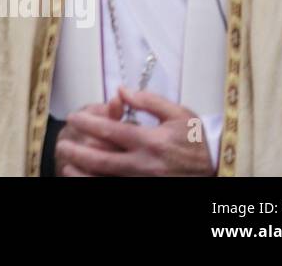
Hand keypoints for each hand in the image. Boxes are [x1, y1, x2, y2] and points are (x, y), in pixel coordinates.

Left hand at [58, 86, 214, 175]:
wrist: (219, 169)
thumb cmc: (197, 142)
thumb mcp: (180, 114)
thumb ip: (148, 100)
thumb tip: (121, 90)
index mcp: (151, 141)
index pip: (111, 131)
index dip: (88, 123)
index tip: (74, 118)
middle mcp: (145, 164)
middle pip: (102, 159)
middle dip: (77, 152)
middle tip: (62, 145)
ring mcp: (145, 182)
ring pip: (106, 179)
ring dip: (83, 173)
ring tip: (67, 165)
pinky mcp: (147, 191)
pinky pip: (117, 188)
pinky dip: (98, 183)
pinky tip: (86, 178)